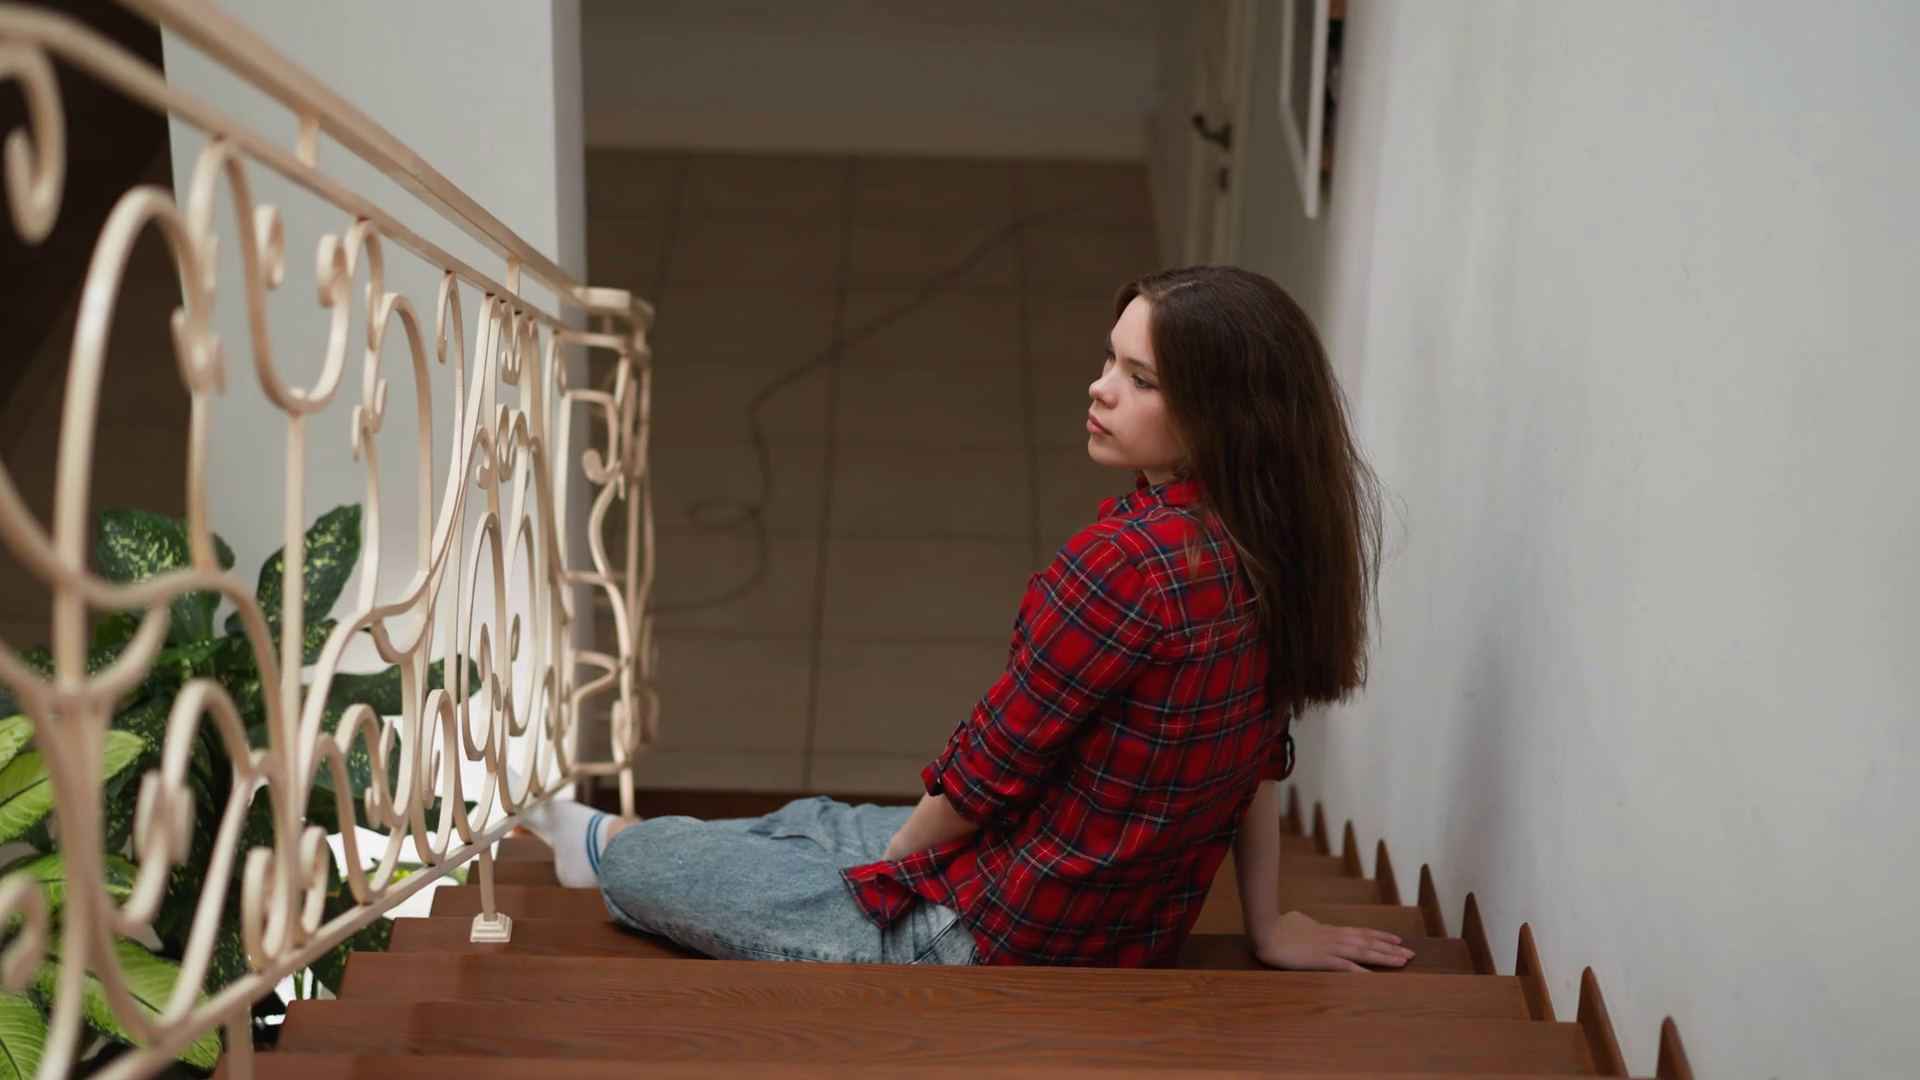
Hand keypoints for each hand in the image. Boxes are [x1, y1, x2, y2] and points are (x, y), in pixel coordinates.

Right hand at [1252, 910, 1413, 971]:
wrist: (1266, 930)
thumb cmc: (1279, 925)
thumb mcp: (1299, 922)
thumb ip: (1310, 925)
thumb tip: (1310, 924)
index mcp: (1329, 930)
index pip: (1361, 932)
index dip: (1380, 936)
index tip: (1397, 939)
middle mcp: (1334, 938)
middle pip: (1368, 942)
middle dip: (1390, 948)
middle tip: (1411, 954)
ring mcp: (1328, 949)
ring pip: (1362, 952)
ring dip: (1383, 957)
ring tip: (1402, 962)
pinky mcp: (1320, 960)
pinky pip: (1344, 967)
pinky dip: (1360, 972)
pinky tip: (1374, 977)